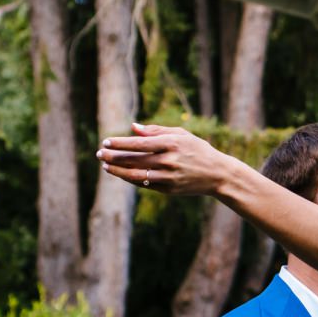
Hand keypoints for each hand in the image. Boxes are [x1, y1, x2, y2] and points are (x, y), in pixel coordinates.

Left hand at [96, 122, 240, 196]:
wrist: (217, 174)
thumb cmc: (197, 150)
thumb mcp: (181, 134)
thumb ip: (157, 130)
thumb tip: (134, 127)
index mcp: (171, 143)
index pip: (139, 143)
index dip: (120, 143)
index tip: (105, 141)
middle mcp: (169, 160)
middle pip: (134, 159)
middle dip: (114, 157)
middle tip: (100, 154)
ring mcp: (168, 176)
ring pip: (135, 175)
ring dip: (118, 171)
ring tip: (105, 166)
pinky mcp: (168, 189)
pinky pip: (144, 183)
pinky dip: (130, 179)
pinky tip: (121, 173)